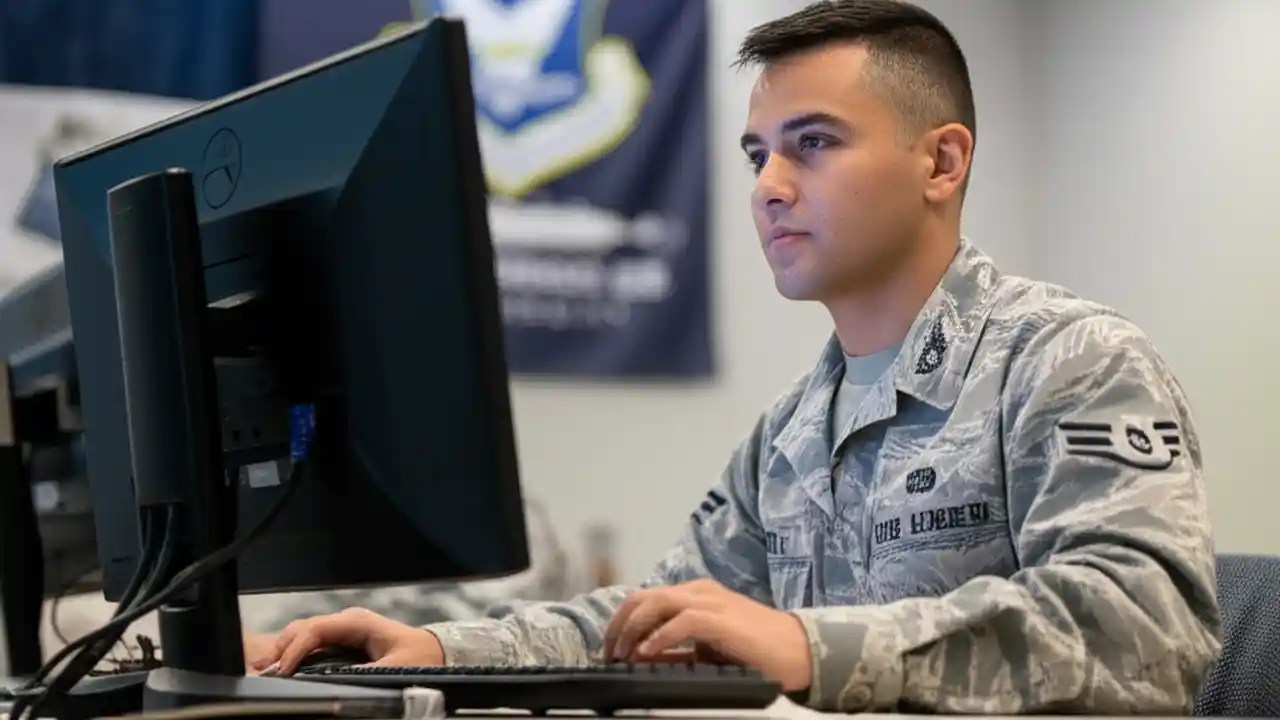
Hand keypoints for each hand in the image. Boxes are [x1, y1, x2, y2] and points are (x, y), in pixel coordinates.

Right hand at [249, 607, 443, 675]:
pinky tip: (280, 668)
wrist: (435, 654)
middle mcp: (347, 622)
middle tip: (261, 672)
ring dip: (283, 651)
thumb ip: (365, 675)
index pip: (316, 629)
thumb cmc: (420, 658)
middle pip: (303, 628)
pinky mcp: (341, 642)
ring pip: (303, 635)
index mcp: (358, 622)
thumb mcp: (395, 668)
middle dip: (280, 648)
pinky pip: (312, 644)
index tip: (280, 671)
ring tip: (263, 670)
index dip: (294, 649)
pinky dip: (293, 654)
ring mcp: (343, 630)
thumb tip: (335, 683)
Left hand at [602, 579, 811, 692]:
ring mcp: (710, 602)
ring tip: (624, 654)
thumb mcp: (706, 651)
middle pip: (643, 597)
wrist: (798, 651)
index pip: (645, 599)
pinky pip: (683, 620)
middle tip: (609, 653)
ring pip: (657, 603)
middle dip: (619, 624)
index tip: (609, 649)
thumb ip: (676, 652)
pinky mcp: (721, 618)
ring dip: (634, 629)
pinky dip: (660, 636)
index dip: (621, 622)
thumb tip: (642, 657)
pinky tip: (649, 652)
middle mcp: (699, 592)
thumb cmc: (756, 651)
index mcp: (695, 595)